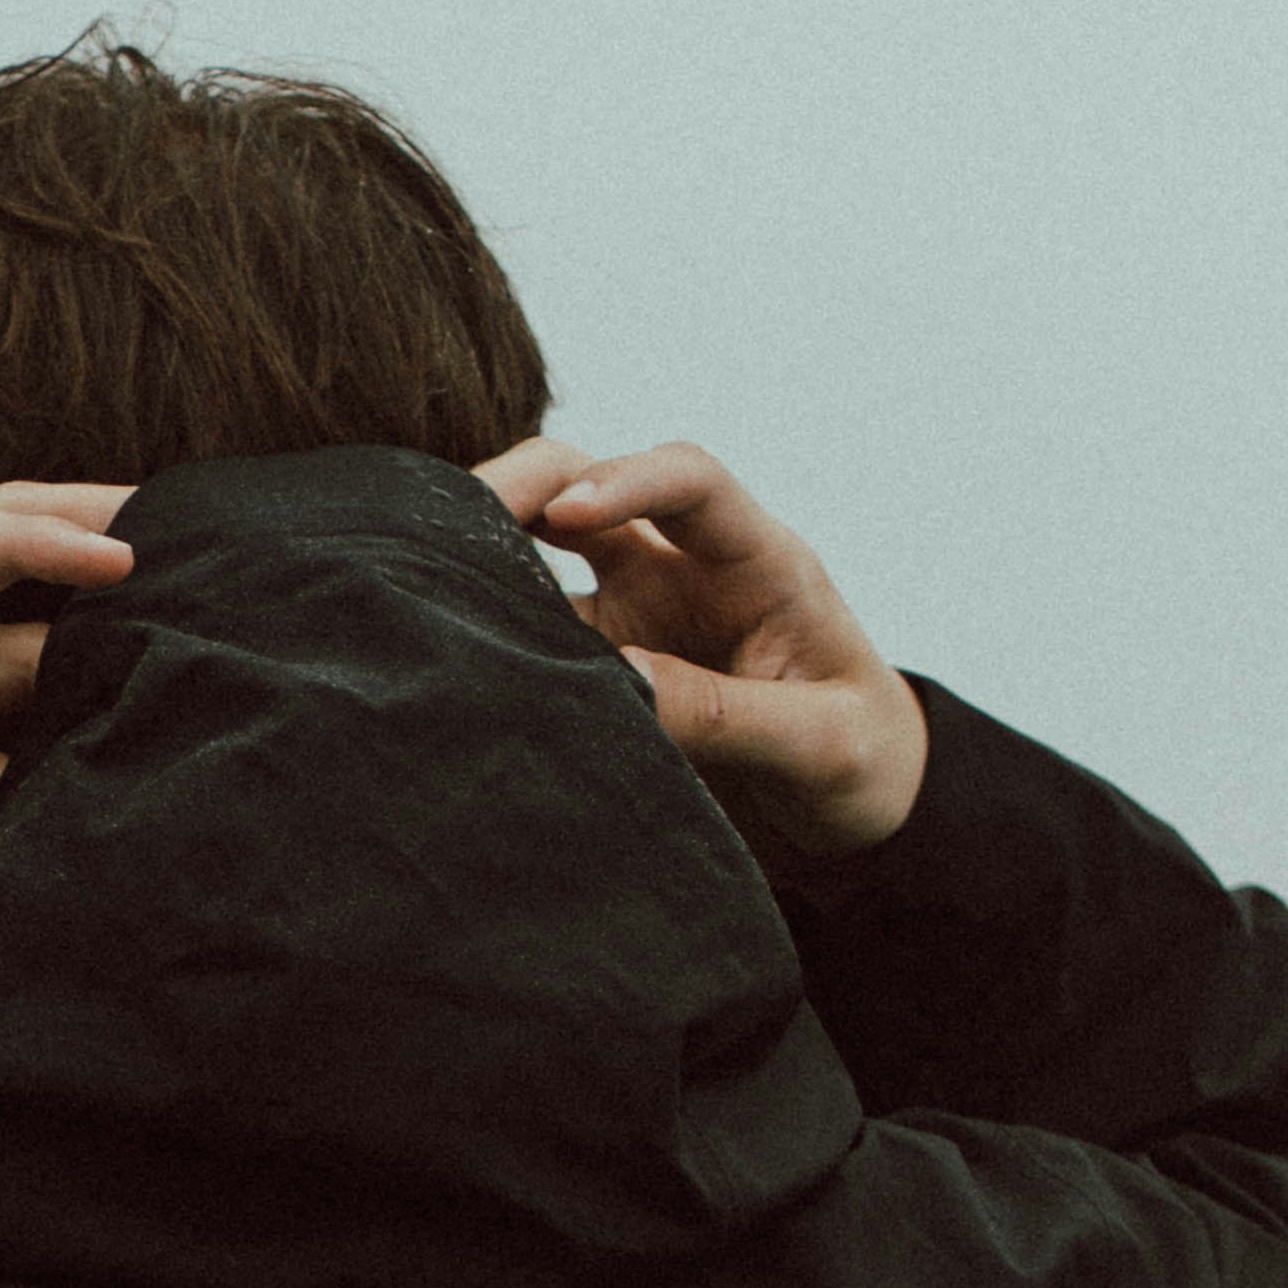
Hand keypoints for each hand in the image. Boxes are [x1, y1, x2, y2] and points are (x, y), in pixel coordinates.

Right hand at [479, 441, 927, 865]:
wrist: (856, 810)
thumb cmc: (860, 763)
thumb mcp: (816, 746)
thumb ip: (725, 713)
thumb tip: (621, 683)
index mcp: (760, 563)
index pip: (691, 482)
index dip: (626, 477)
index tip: (568, 510)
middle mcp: (688, 569)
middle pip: (593, 485)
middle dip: (527, 487)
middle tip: (461, 519)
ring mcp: (640, 611)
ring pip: (546, 551)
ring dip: (493, 552)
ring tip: (428, 577)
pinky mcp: (606, 659)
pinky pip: (538, 629)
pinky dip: (494, 629)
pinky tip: (449, 646)